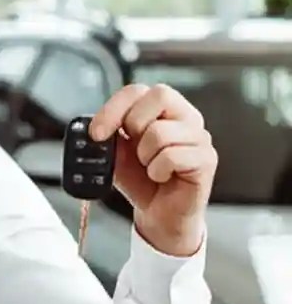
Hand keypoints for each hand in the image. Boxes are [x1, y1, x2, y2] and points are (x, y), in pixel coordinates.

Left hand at [89, 84, 216, 256]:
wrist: (158, 213)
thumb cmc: (141, 179)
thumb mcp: (116, 153)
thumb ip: (108, 135)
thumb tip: (96, 128)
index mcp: (162, 110)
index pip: (138, 90)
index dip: (114, 107)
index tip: (97, 132)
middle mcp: (185, 117)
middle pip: (160, 96)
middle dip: (134, 123)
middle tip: (131, 147)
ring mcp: (199, 137)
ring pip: (162, 132)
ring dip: (145, 155)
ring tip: (150, 167)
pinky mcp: (206, 159)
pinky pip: (173, 156)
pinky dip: (158, 171)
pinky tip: (162, 177)